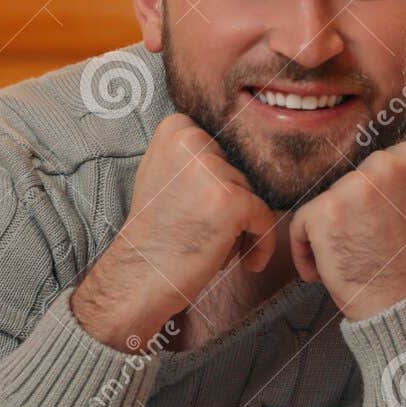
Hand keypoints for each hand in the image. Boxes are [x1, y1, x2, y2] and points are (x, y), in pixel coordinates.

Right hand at [73, 114, 279, 348]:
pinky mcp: (232, 200)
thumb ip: (196, 156)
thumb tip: (247, 149)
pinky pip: (266, 219)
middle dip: (232, 204)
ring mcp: (213, 170)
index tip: (205, 207)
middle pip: (240, 171)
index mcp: (177, 129)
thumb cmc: (157, 233)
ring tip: (214, 245)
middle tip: (205, 229)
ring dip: (243, 225)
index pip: (226, 147)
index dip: (221, 182)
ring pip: (252, 194)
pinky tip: (247, 263)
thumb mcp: (165, 174)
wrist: (139, 277)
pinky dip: (261, 243)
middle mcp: (193, 141)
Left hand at [289, 141, 405, 320]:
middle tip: (363, 239)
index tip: (377, 218)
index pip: (369, 159)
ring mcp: (351, 187)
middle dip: (345, 210)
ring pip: (322, 201)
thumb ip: (392, 179)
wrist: (398, 300)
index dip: (369, 194)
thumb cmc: (404, 258)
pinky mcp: (323, 211)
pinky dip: (305, 248)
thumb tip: (358, 165)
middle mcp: (382, 165)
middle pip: (343, 180)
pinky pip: (300, 223)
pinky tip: (325, 267)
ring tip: (348, 253)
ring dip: (326, 229)